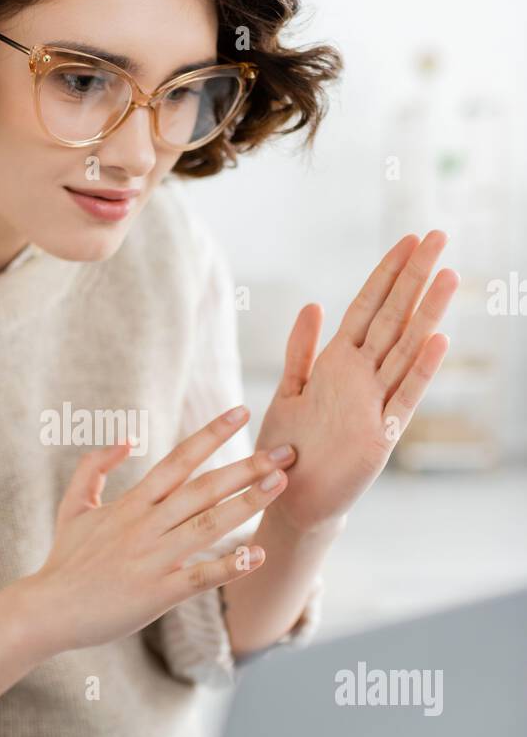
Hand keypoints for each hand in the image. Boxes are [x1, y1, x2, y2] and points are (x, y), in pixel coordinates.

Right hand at [28, 407, 297, 651]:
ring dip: (246, 504)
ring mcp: (152, 559)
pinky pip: (199, 577)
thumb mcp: (73, 506)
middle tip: (284, 452)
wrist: (45, 610)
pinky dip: (229, 566)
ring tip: (279, 486)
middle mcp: (145, 525)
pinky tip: (257, 556)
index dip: (210, 434)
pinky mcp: (156, 594)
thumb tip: (126, 440)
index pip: (177, 460)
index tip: (240, 412)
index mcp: (130, 504)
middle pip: (202, 488)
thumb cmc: (64, 561)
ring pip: (207, 525)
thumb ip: (94, 467)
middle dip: (246, 468)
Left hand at [255, 229, 458, 533]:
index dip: (385, 274)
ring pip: (405, 350)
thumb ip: (300, 352)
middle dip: (413, 277)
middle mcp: (361, 379)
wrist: (290, 500)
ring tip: (449, 275)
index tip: (408, 239)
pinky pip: (403, 398)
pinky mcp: (379, 437)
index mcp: (337, 364)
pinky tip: (438, 339)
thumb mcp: (288, 393)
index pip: (367, 308)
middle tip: (439, 236)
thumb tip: (313, 305)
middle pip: (392, 318)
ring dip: (426, 314)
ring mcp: (374, 405)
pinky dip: (419, 370)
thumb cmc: (287, 449)